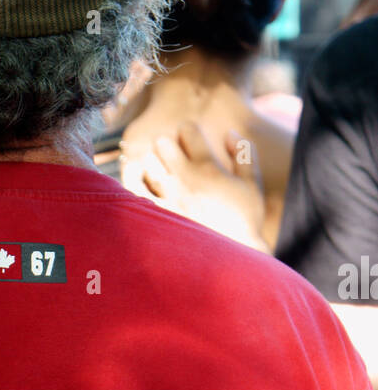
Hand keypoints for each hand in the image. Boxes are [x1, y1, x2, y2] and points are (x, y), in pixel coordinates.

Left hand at [132, 122, 266, 250]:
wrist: (230, 257)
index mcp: (208, 167)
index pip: (187, 131)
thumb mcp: (252, 185)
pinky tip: (146, 189)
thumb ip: (244, 154)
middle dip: (167, 145)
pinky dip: (138, 187)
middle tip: (173, 156)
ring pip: (147, 165)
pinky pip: (137, 193)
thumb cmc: (244, 220)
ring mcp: (168, 197)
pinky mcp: (158, 215)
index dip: (189, 131)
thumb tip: (230, 133)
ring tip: (161, 172)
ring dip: (152, 165)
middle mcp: (184, 179)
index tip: (192, 140)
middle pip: (161, 144)